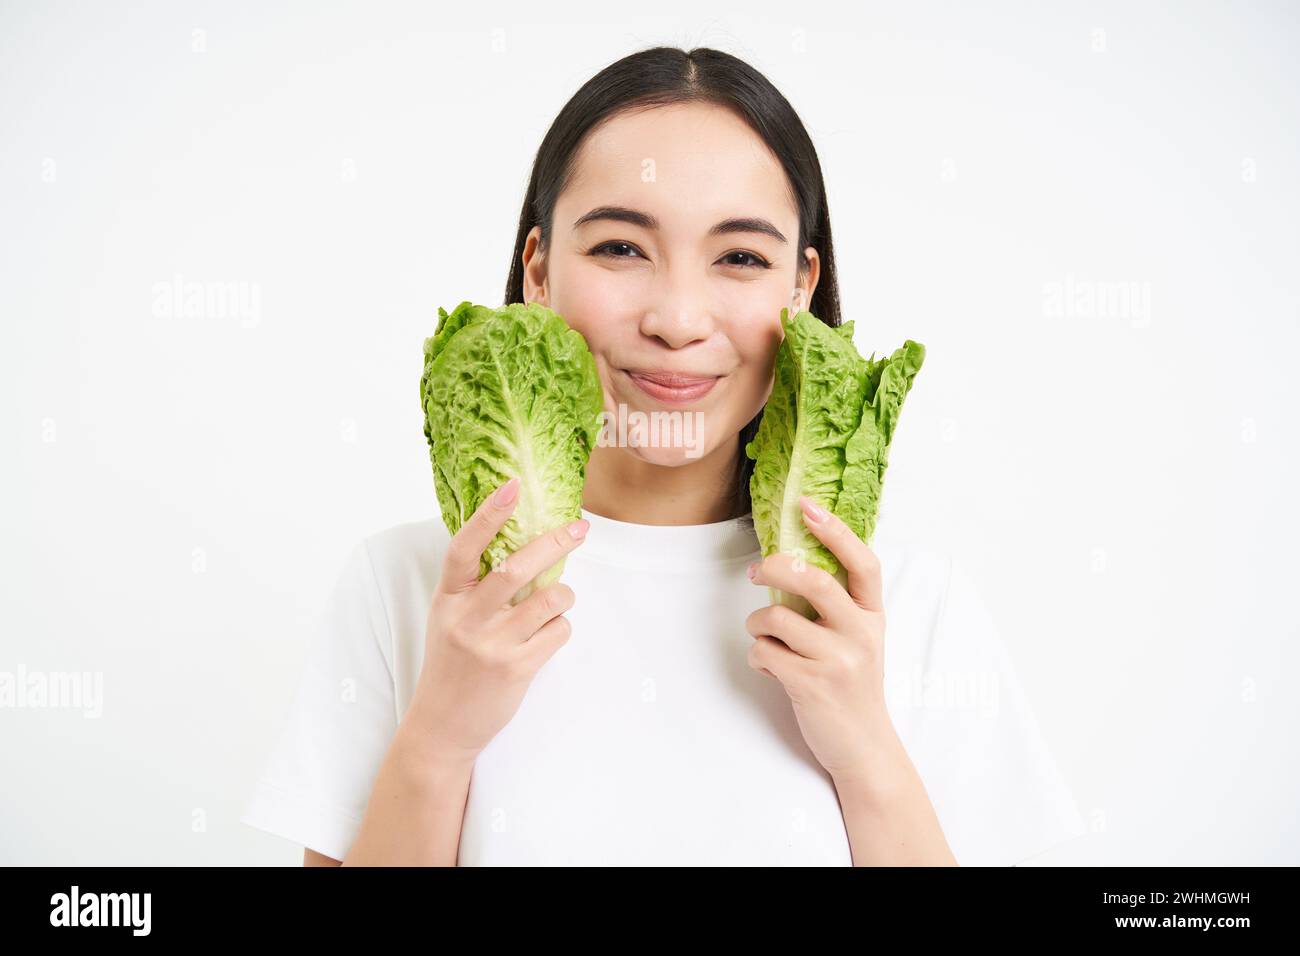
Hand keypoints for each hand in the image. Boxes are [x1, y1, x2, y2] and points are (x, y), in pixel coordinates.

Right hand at [403, 476, 588, 763]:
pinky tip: (548, 635)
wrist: (442, 725)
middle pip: (517, 567)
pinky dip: (562, 627)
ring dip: (564, 594)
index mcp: (448, 599)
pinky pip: (559, 632)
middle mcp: (467, 619)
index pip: (464, 548)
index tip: (513, 487)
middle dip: (555, 543)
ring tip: (558, 601)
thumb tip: (522, 542)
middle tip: (579, 528)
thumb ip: (475, 585)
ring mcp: (492, 646)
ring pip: (549, 599)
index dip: (488, 514)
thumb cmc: (452, 663)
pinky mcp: (516, 669)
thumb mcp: (450, 618)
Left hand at [744, 495, 894, 783]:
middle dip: (775, 567)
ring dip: (758, 624)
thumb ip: (840, 606)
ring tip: (766, 638)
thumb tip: (793, 563)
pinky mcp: (811, 685)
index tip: (806, 506)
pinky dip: (757, 655)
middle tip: (756, 571)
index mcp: (874, 617)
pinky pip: (764, 651)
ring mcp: (838, 660)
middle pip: (813, 579)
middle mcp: (861, 634)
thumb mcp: (861, 640)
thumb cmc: (854, 687)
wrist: (865, 748)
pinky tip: (770, 667)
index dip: (835, 530)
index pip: (862, 562)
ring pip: (776, 617)